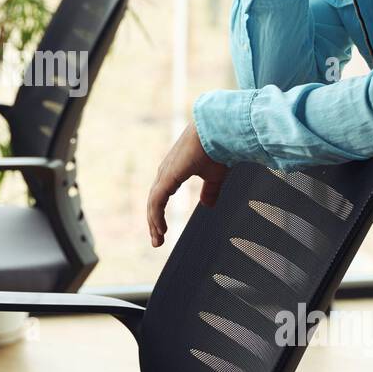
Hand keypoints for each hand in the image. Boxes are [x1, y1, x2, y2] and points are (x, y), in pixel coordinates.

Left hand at [147, 122, 228, 247]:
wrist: (219, 131)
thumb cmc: (218, 149)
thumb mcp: (214, 176)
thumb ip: (210, 191)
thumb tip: (207, 205)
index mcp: (174, 171)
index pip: (161, 195)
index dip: (160, 214)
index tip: (163, 232)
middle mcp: (166, 172)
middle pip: (154, 201)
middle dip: (154, 222)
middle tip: (157, 240)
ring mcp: (165, 173)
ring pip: (153, 203)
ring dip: (153, 223)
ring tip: (157, 239)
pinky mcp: (168, 177)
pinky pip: (157, 201)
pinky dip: (156, 216)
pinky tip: (160, 229)